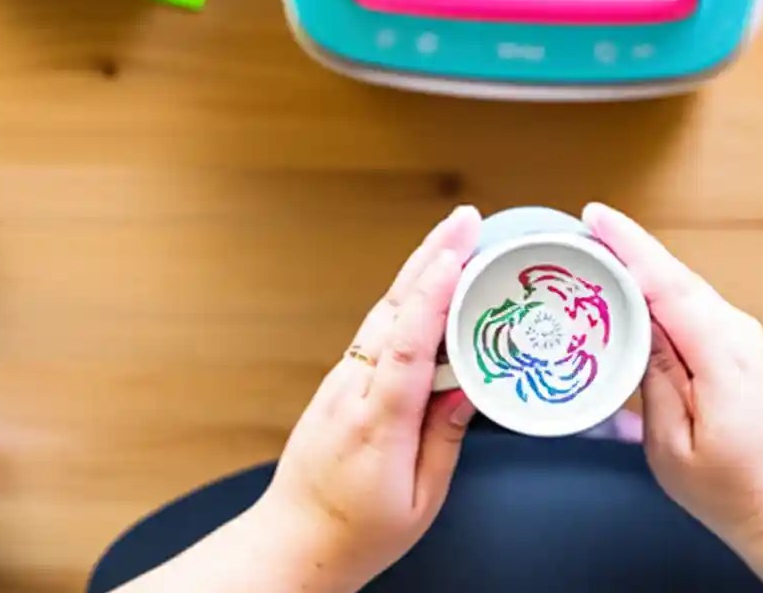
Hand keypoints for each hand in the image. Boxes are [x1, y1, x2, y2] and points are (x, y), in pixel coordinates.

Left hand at [253, 206, 481, 590]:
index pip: (407, 346)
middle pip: (393, 311)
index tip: (457, 253)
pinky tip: (429, 286)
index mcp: (377, 424)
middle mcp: (352, 392)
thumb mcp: (420, 501)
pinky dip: (406, 301)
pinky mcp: (338, 384)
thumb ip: (445, 439)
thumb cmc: (359, 533)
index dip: (434, 295)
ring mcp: (340, 383)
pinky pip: (376, 333)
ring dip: (419, 272)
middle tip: (467, 218)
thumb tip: (469, 386)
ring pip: (383, 315)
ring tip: (456, 237)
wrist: (293, 543)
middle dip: (430, 258)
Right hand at [583, 203, 762, 540]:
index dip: (631, 249)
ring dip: (638, 260)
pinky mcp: (730, 337)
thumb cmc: (723, 485)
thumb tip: (633, 322)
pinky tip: (624, 277)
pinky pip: (687, 299)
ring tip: (590, 243)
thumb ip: (654, 378)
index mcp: (723, 359)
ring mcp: (738, 332)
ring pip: (680, 283)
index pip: (671, 288)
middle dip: (627, 244)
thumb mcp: (672, 444)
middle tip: (577, 224)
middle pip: (675, 276)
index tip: (595, 217)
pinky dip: (653, 282)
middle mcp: (737, 334)